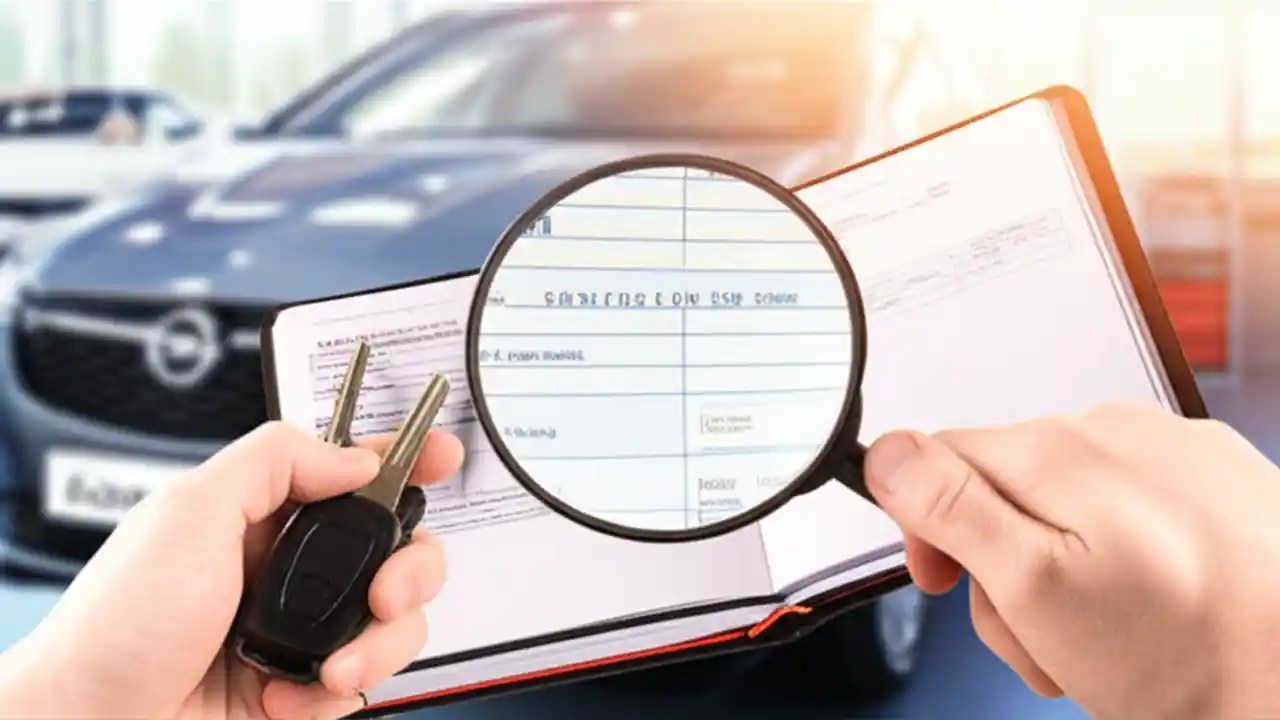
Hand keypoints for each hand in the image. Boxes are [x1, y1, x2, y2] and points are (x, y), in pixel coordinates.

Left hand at [0, 421, 463, 718]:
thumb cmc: (116, 628)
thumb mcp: (188, 512)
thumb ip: (274, 461)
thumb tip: (355, 457)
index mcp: (262, 515)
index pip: (350, 472)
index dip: (406, 459)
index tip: (443, 456)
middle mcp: (291, 570)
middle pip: (398, 549)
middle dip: (412, 569)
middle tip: (387, 592)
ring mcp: (304, 632)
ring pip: (397, 621)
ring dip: (377, 644)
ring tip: (328, 667)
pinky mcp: (308, 688)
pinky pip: (367, 681)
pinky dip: (337, 691)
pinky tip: (287, 697)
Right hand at [864, 401, 1279, 719]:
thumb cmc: (1186, 652)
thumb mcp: (1033, 589)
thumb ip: (951, 509)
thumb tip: (886, 452)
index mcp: (1055, 450)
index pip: (935, 457)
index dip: (925, 530)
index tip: (945, 584)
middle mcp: (1111, 430)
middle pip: (999, 487)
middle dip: (999, 566)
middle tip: (1038, 636)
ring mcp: (1170, 451)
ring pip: (1064, 502)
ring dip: (1060, 572)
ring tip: (1100, 639)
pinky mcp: (1214, 478)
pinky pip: (1128, 506)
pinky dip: (1120, 558)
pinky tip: (1147, 607)